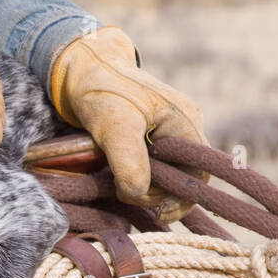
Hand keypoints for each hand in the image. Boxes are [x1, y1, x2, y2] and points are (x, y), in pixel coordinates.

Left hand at [50, 26, 207, 221]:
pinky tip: (118, 179)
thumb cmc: (100, 91)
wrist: (80, 66)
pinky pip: (151, 167)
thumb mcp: (114, 128)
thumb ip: (130, 164)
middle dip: (160, 195)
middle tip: (131, 200)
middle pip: (183, 177)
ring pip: (165, 175)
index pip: (198, 174)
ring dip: (146, 188)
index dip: (179, 198)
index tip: (153, 211)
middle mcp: (182, 127)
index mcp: (185, 122)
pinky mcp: (147, 137)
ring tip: (119, 186)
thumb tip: (141, 195)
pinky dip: (137, 178)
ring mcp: (166, 132)